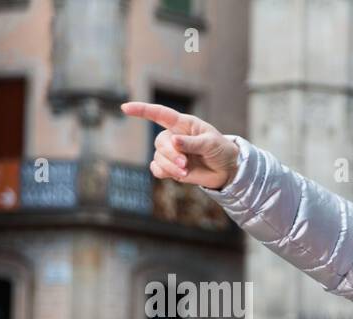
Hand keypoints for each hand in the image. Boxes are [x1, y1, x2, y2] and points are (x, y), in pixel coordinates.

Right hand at [120, 101, 239, 190]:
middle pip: (159, 142)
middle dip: (170, 154)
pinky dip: (164, 172)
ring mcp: (171, 153)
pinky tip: (176, 175)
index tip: (125, 108)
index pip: (160, 114)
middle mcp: (173, 136)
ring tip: (186, 171)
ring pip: (158, 157)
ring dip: (170, 166)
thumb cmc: (220, 150)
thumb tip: (173, 141)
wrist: (227, 170)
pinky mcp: (172, 167)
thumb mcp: (210, 144)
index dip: (142, 110)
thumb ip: (192, 143)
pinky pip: (157, 169)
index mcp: (183, 124)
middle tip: (185, 164)